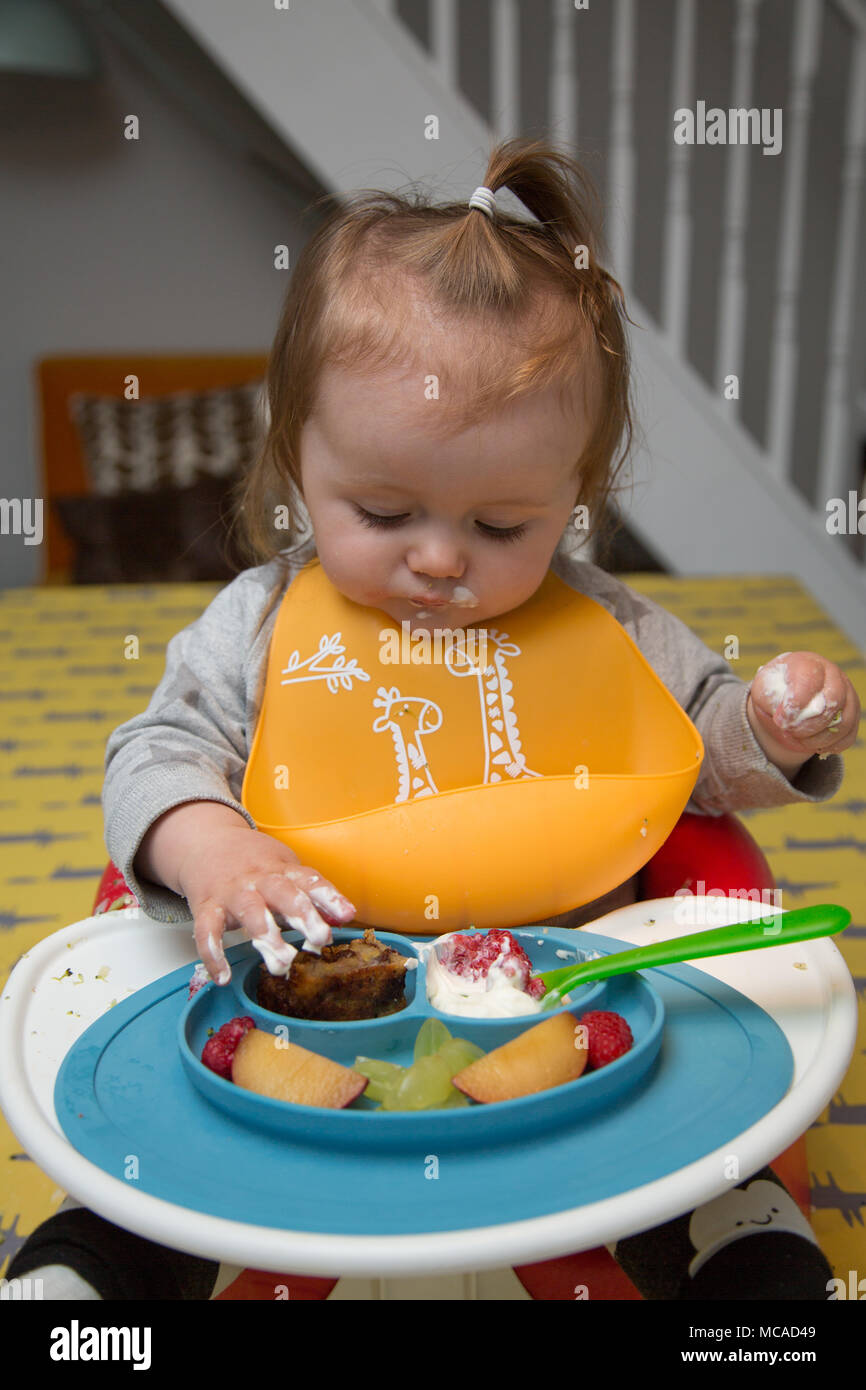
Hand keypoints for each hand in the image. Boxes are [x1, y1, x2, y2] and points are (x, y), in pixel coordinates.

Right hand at [177, 822, 355, 984]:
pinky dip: (212, 953)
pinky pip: (207, 930)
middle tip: (320, 939)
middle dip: (303, 915)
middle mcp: (259, 879)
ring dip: (267, 935)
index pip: (309, 880)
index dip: (329, 896)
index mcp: (282, 869)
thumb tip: (343, 917)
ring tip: (282, 961)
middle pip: (283, 893)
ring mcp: (232, 892)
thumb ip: (311, 893)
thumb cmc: (252, 860)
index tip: (347, 914)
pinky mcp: (207, 906)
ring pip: (250, 911)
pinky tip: (222, 977)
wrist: (206, 840)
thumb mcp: (285, 868)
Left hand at [748, 650, 859, 765]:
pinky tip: (812, 744)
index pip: (810, 680)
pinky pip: (848, 736)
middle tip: (790, 732)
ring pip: (843, 722)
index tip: (781, 719)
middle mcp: (833, 675)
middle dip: (808, 724)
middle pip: (832, 702)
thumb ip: (769, 700)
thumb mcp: (763, 690)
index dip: (796, 703)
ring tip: (799, 739)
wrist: (787, 696)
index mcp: (809, 663)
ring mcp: (847, 694)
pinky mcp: (852, 714)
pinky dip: (830, 746)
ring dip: (818, 738)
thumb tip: (784, 718)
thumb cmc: (775, 690)